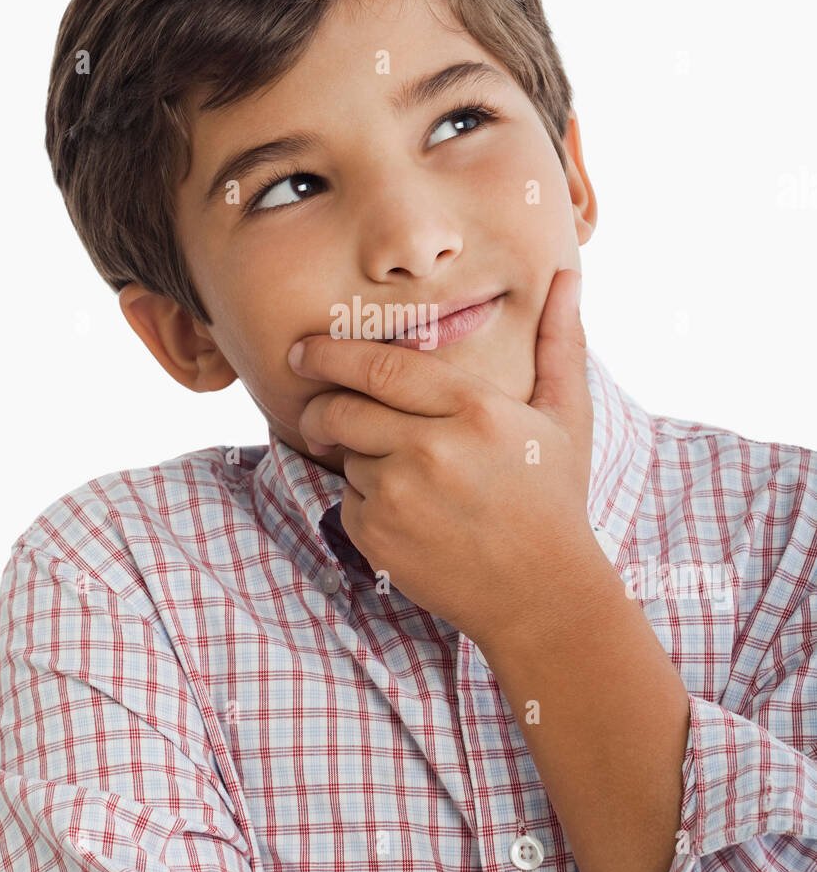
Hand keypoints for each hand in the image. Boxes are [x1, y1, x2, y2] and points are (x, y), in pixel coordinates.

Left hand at [288, 269, 598, 647]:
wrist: (542, 596)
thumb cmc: (554, 498)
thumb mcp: (567, 416)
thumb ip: (561, 341)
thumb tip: (568, 275)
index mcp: (475, 408)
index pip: (381, 365)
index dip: (331, 354)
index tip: (302, 351)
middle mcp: (432, 448)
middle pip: (342, 408)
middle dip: (320, 407)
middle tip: (320, 411)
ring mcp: (400, 495)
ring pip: (347, 454)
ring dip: (358, 458)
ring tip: (408, 479)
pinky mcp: (378, 536)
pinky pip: (347, 500)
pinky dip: (365, 502)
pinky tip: (409, 515)